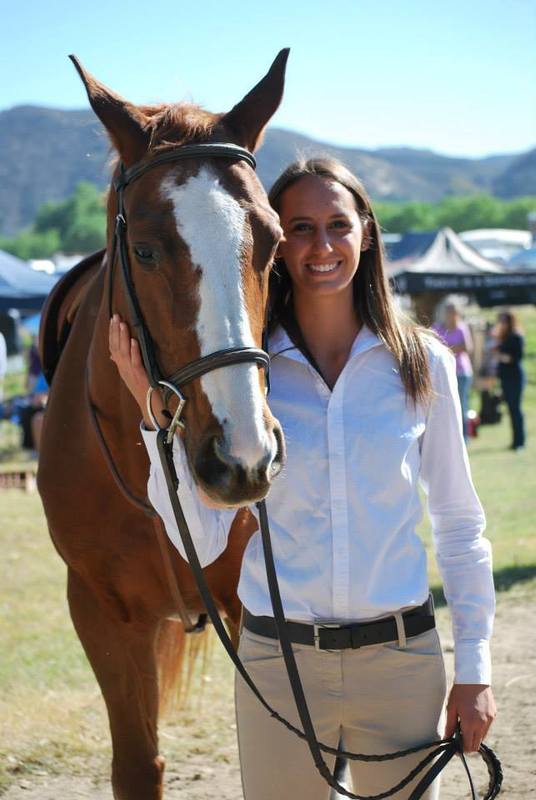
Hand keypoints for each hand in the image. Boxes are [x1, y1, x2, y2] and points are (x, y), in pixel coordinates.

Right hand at [109, 314, 165, 428]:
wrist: (150, 407)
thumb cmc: (143, 390)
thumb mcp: (130, 376)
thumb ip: (123, 364)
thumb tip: (112, 355)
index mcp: (121, 367)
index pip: (113, 347)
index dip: (112, 333)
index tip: (112, 320)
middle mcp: (123, 369)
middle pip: (116, 347)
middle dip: (115, 331)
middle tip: (115, 316)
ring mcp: (130, 373)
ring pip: (124, 353)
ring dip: (123, 337)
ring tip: (122, 324)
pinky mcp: (140, 376)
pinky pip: (135, 362)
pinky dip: (134, 351)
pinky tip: (134, 341)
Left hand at [445, 684, 495, 752]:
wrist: (474, 677)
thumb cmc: (460, 691)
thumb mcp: (451, 708)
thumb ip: (449, 726)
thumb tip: (446, 739)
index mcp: (470, 723)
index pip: (468, 746)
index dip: (462, 750)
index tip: (457, 749)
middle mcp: (482, 724)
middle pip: (476, 744)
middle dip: (468, 745)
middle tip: (460, 740)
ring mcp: (489, 719)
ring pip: (482, 737)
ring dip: (474, 736)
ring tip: (465, 726)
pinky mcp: (493, 714)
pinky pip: (487, 727)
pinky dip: (480, 727)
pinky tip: (473, 717)